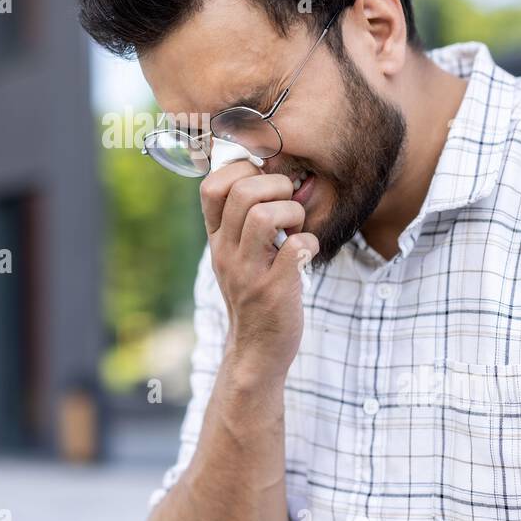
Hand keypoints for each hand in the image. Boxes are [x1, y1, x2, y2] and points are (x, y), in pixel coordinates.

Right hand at [199, 161, 319, 383]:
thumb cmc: (253, 293)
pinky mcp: (274, 290)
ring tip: (296, 228)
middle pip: (242, 192)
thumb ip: (241, 220)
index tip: (264, 181)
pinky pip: (297, 247)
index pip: (211, 185)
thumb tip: (266, 173)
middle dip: (276, 185)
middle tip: (288, 203)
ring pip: (264, 215)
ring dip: (293, 212)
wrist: (256, 350)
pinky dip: (309, 242)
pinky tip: (307, 253)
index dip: (242, 170)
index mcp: (216, 238)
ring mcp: (248, 272)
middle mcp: (226, 252)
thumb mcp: (235, 255)